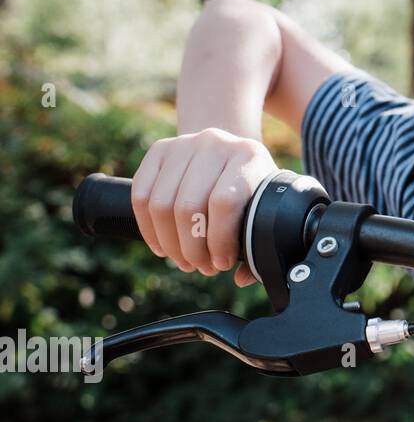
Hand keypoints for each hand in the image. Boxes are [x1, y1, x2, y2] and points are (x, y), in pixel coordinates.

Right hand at [130, 128, 278, 285]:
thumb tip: (241, 277)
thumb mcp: (264, 204)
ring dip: (169, 244)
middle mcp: (215, 144)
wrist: (231, 150)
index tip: (222, 263)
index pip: (224, 202)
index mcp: (248, 156)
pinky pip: (141, 195)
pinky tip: (162, 247)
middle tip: (201, 267)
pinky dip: (148, 229)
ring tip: (184, 260)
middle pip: (187, 207)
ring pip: (160, 204)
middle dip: (192, 249)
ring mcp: (183, 144)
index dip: (219, 240)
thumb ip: (260, 242)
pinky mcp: (158, 150)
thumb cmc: (251, 186)